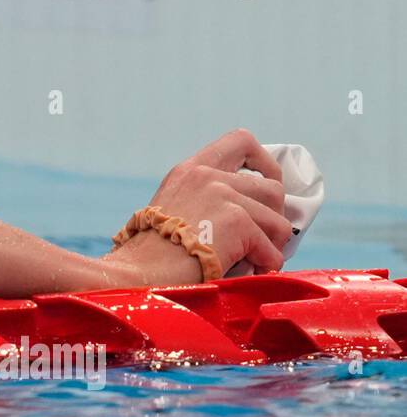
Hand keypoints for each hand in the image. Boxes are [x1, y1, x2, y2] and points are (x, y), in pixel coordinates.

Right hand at [106, 129, 291, 284]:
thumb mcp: (173, 209)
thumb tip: (257, 218)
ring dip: (270, 246)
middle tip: (262, 241)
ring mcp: (223, 196)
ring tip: (253, 262)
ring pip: (278, 222)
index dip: (265, 163)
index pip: (241, 141)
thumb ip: (206, 200)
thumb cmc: (151, 254)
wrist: (138, 272)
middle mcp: (207, 176)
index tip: (268, 184)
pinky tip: (248, 274)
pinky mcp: (236, 222)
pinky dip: (265, 267)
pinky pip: (271, 250)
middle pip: (272, 189)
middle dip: (273, 218)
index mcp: (191, 170)